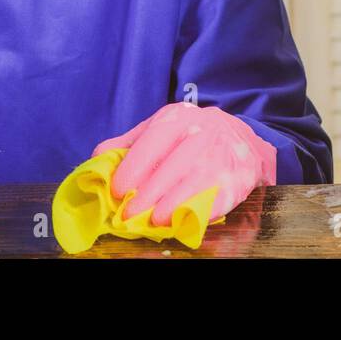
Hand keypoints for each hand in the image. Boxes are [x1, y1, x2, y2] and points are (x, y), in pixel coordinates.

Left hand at [91, 103, 276, 224]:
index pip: (150, 144)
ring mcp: (220, 157)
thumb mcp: (162, 127)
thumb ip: (130, 142)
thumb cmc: (192, 135)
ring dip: (170, 205)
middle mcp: (201, 134)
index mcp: (177, 119)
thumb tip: (98, 158)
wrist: (243, 140)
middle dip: (146, 194)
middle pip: (170, 167)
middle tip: (128, 214)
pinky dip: (197, 211)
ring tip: (153, 220)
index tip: (117, 191)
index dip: (131, 170)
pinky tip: (182, 220)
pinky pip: (215, 198)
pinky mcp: (236, 180)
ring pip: (192, 183)